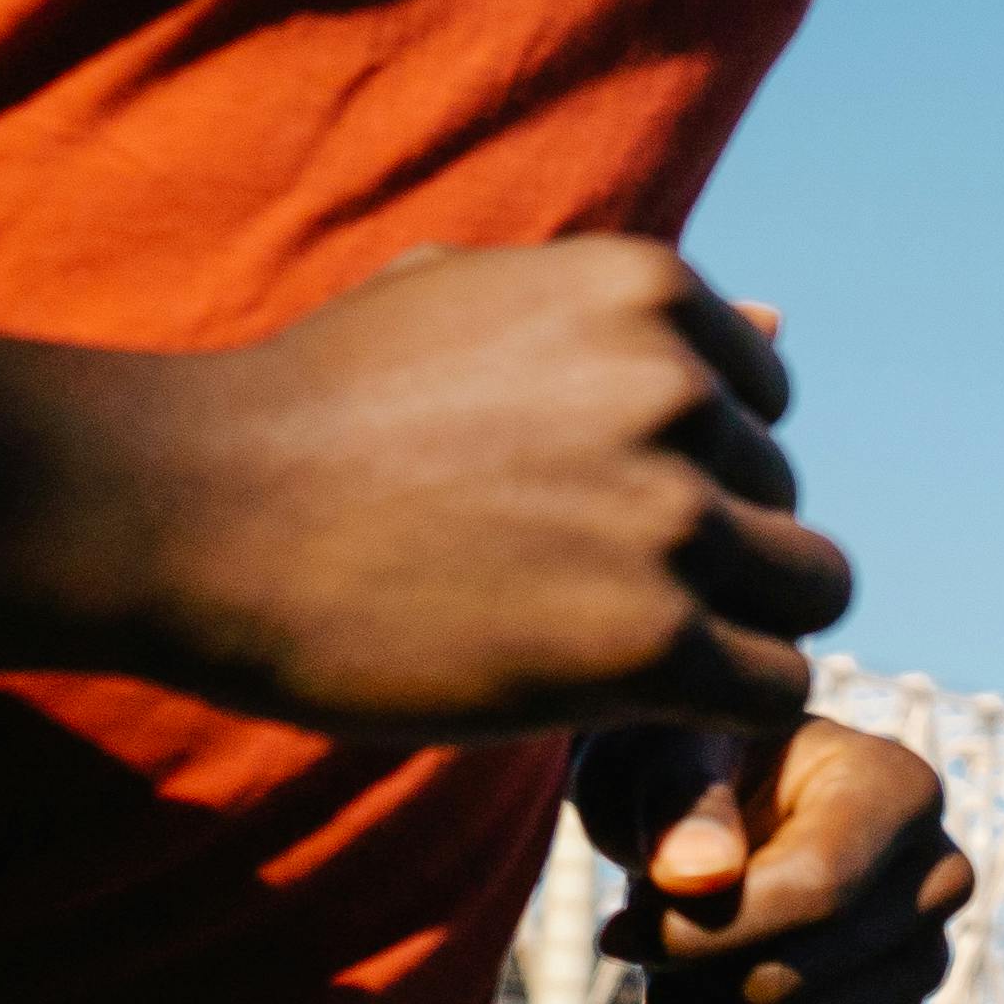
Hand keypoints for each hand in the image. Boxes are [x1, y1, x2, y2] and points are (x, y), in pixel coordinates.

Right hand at [111, 244, 849, 740]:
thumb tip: (780, 321)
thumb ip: (619, 322)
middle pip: (785, 499)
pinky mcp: (652, 638)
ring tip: (611, 656)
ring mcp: (672, 512)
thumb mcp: (462, 306)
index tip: (595, 518)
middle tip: (589, 600)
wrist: (196, 513)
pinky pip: (773, 687)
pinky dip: (717, 713)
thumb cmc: (309, 410)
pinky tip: (624, 707)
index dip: (693, 470)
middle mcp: (677, 387)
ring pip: (807, 594)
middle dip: (714, 555)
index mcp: (643, 291)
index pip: (764, 400)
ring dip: (732, 635)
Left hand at [586, 716, 975, 1003]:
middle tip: (642, 936)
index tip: (619, 931)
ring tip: (666, 975)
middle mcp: (937, 883)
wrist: (703, 813)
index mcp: (903, 792)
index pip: (817, 894)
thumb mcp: (661, 752)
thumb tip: (697, 878)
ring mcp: (921, 967)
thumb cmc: (682, 764)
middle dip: (686, 977)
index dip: (701, 932)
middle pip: (791, 987)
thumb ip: (677, 798)